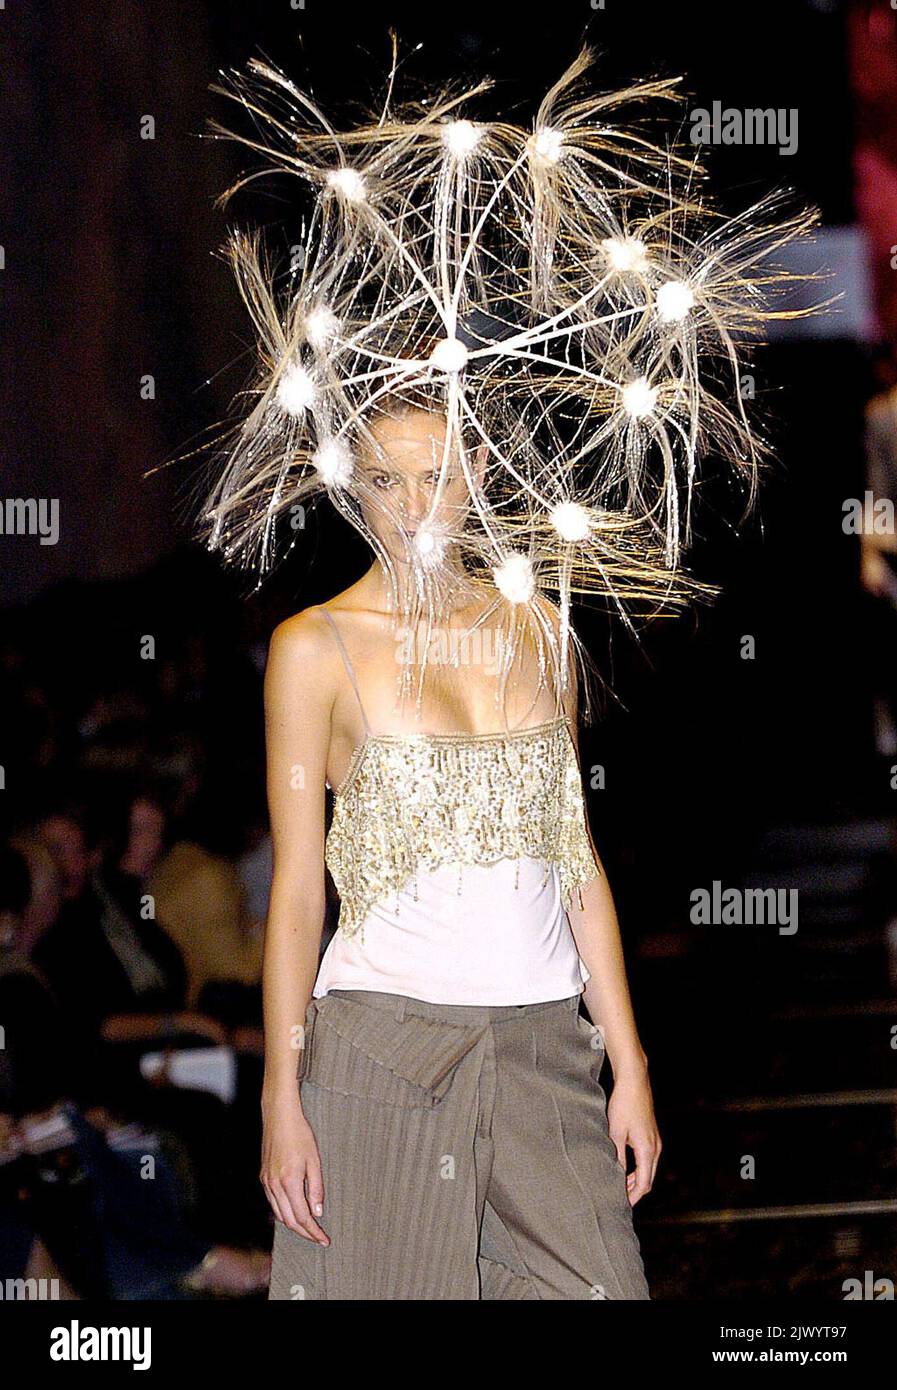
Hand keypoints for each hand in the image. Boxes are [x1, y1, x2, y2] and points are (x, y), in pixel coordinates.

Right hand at [261, 1104, 329, 1246]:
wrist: (279, 1116)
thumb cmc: (299, 1134)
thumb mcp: (314, 1160)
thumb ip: (316, 1189)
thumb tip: (318, 1212)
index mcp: (289, 1182)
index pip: (302, 1217)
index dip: (314, 1231)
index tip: (324, 1239)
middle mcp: (274, 1185)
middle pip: (289, 1221)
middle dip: (305, 1233)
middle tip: (319, 1237)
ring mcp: (266, 1182)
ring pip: (279, 1214)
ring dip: (294, 1225)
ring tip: (308, 1229)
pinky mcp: (263, 1177)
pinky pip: (273, 1203)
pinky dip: (284, 1213)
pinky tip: (294, 1212)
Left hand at [606, 1070, 660, 1205]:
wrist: (634, 1080)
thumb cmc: (623, 1104)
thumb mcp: (615, 1133)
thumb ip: (617, 1157)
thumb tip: (615, 1176)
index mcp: (648, 1150)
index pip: (644, 1184)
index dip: (632, 1197)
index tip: (621, 1206)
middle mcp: (656, 1148)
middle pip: (648, 1180)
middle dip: (634, 1192)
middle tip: (618, 1201)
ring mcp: (656, 1142)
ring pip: (648, 1170)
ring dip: (635, 1181)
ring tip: (619, 1188)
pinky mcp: (652, 1136)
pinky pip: (647, 1160)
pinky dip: (638, 1170)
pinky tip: (624, 1170)